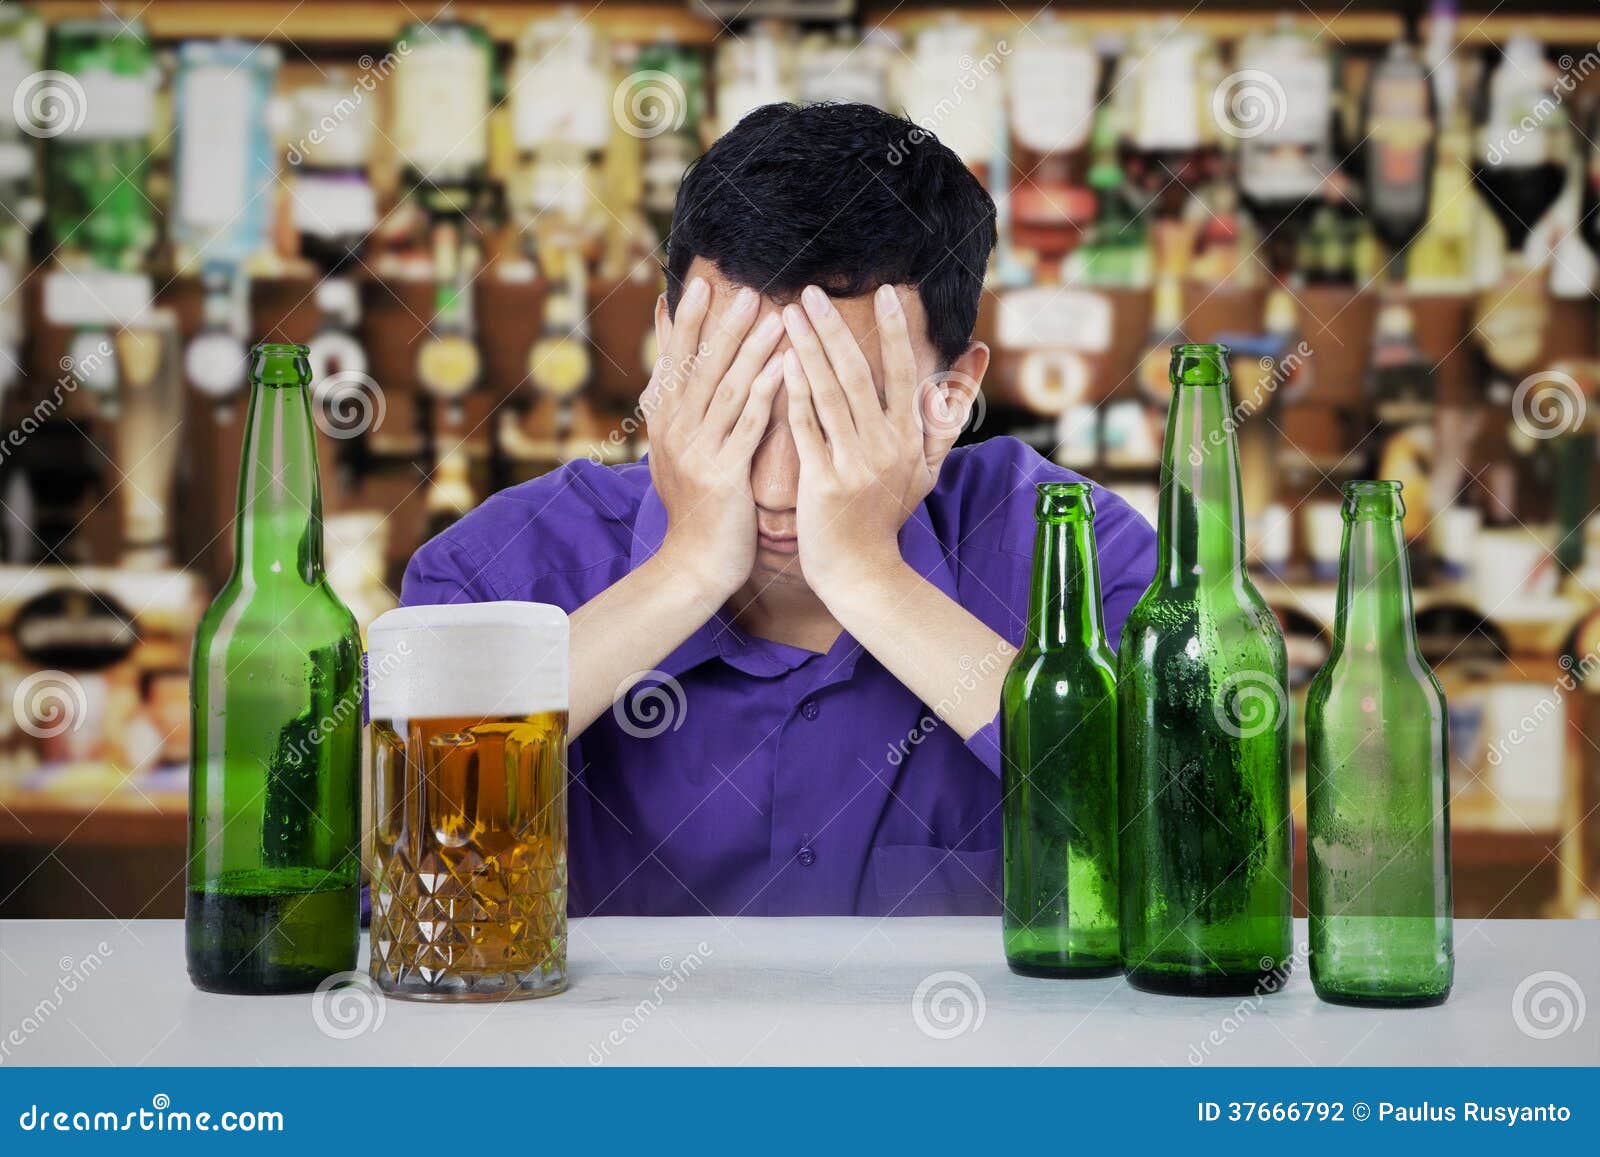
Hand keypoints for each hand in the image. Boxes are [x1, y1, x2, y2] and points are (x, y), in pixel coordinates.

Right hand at [646, 277, 784, 599]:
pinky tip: (785, 368)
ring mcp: (695, 452)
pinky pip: (747, 426)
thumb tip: (668, 360)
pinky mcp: (721, 475)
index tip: (701, 284)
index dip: (686, 322)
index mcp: (663, 421)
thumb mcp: (675, 447)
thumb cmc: (696, 503)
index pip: (673, 360)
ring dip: (750, 350)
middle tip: (746, 289)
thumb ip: (674, 401)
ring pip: (725, 390)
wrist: (694, 564)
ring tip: (775, 316)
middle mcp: (673, 431)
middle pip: (699, 367)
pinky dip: (766, 393)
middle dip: (722, 325)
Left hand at [782, 283, 966, 599]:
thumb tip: (978, 357)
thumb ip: (947, 413)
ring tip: (789, 314)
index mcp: (909, 438)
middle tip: (812, 291)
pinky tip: (783, 362)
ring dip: (809, 350)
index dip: (893, 332)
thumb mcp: (928, 467)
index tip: (884, 292)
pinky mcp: (824, 481)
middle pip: (858, 375)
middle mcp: (885, 446)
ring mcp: (855, 464)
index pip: (901, 373)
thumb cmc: (887, 515)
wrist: (862, 572)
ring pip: (830, 394)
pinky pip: (808, 428)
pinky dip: (796, 393)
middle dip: (835, 329)